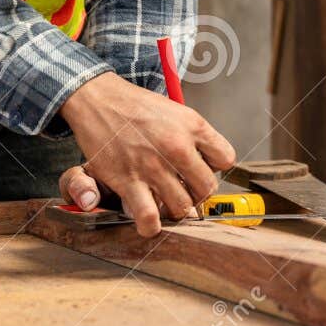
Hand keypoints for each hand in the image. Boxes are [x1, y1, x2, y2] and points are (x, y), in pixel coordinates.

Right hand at [59, 71, 235, 236]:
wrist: (100, 99)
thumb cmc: (136, 105)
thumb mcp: (176, 110)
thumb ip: (194, 136)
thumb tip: (205, 162)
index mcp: (192, 126)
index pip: (226, 159)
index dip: (215, 167)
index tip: (202, 168)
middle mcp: (176, 147)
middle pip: (207, 188)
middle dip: (198, 194)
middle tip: (185, 190)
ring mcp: (153, 166)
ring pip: (182, 207)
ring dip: (176, 210)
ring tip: (168, 203)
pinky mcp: (128, 181)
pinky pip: (150, 217)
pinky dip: (152, 226)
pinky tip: (151, 221)